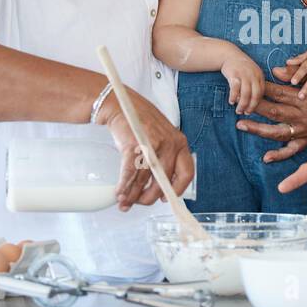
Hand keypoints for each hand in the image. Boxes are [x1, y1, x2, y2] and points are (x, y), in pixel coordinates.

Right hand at [97, 88, 194, 210]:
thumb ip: (165, 157)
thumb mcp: (161, 136)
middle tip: (140, 202)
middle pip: (163, 182)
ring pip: (143, 180)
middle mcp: (169, 144)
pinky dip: (123, 187)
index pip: (187, 172)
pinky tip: (119, 193)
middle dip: (149, 197)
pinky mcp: (134, 147)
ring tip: (124, 202)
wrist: (120, 104)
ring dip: (132, 195)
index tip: (167, 198)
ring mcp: (152, 145)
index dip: (177, 189)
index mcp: (179, 142)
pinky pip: (129, 174)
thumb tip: (161, 185)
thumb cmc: (139, 121)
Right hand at [220, 47, 264, 115]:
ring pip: (245, 93)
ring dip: (242, 104)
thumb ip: (255, 85)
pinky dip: (233, 97)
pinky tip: (231, 102)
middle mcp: (253, 75)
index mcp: (259, 75)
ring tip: (238, 111)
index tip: (251, 110)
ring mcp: (244, 74)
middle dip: (251, 106)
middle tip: (246, 113)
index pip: (261, 92)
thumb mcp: (252, 73)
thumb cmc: (241, 67)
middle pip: (255, 94)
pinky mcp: (234, 74)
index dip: (257, 103)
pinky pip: (235, 88)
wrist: (229, 54)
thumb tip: (253, 102)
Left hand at [237, 67, 306, 162]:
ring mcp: (306, 130)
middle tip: (238, 104)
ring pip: (279, 132)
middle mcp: (305, 116)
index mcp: (306, 99)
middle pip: (275, 112)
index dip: (262, 89)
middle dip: (255, 107)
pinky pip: (293, 150)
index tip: (248, 85)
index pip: (279, 93)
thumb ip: (294, 75)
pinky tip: (266, 157)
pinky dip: (280, 154)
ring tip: (241, 125)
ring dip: (258, 129)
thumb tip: (275, 70)